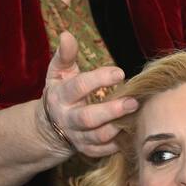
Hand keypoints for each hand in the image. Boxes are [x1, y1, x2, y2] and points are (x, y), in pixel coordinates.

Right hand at [39, 32, 137, 158]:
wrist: (50, 126)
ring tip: (135, 115)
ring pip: (98, 137)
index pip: (78, 87)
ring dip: (118, 127)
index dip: (99, 79)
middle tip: (133, 101)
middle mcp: (68, 119)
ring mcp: (77, 137)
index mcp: (61, 96)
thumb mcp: (58, 72)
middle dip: (111, 111)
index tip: (120, 72)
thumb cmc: (61, 91)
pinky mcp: (87, 150)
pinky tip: (132, 130)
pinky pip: (104, 150)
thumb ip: (65, 55)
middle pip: (88, 118)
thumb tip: (67, 35)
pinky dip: (119, 143)